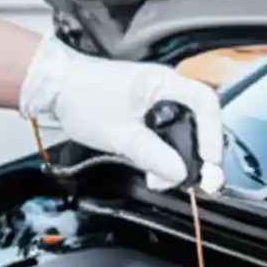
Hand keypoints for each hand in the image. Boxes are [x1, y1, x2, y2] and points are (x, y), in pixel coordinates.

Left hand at [19, 37, 223, 192]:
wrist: (53, 89)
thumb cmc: (80, 97)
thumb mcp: (119, 133)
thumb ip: (152, 155)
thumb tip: (179, 175)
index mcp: (165, 83)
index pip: (206, 106)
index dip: (212, 136)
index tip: (210, 164)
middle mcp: (167, 91)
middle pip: (201, 125)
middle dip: (199, 156)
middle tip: (198, 182)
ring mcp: (159, 104)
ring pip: (185, 135)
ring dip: (181, 160)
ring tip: (166, 180)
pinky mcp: (148, 118)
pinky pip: (169, 138)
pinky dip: (167, 157)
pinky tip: (157, 172)